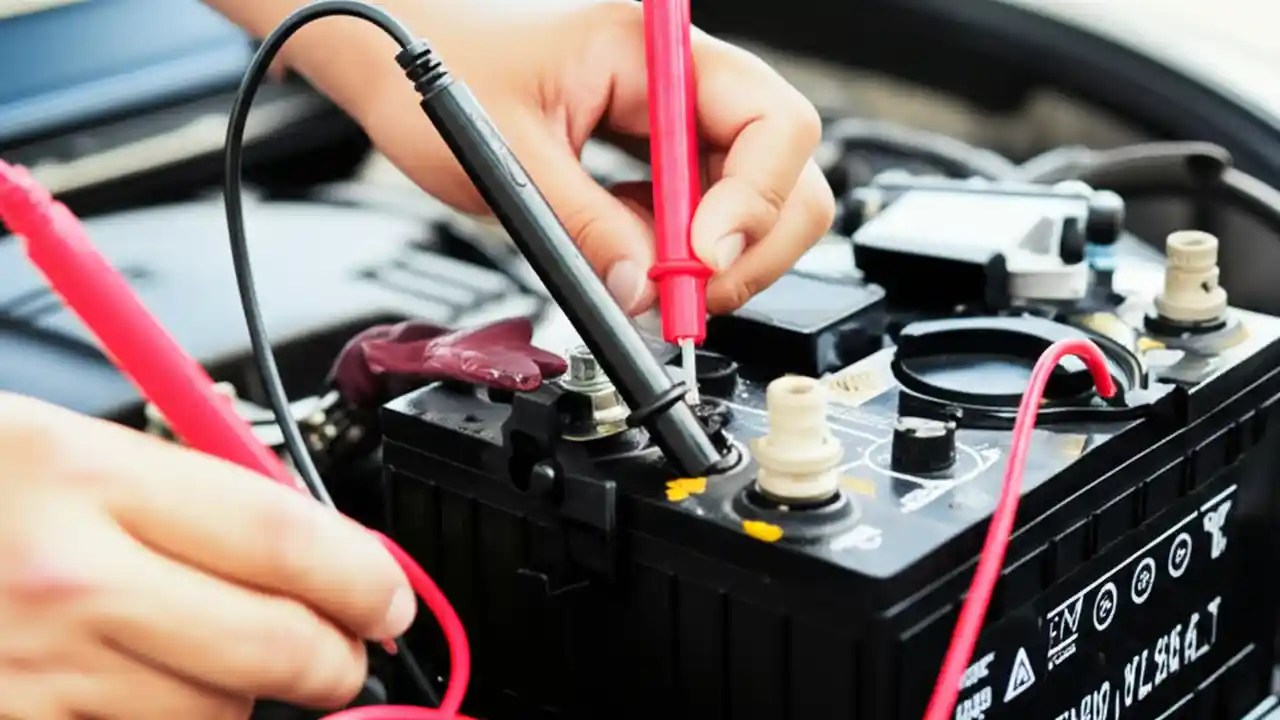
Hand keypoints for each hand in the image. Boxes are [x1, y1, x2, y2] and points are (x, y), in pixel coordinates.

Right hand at [0, 393, 415, 718]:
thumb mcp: (58, 444)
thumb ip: (188, 487)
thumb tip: (309, 535)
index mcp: (87, 476)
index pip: (285, 536)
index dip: (365, 575)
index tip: (389, 594)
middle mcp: (67, 582)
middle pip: (274, 646)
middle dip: (337, 659)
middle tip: (345, 650)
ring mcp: (34, 679)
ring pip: (215, 719)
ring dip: (239, 700)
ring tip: (208, 661)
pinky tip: (140, 697)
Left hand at [263, 0, 833, 315]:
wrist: (406, 58)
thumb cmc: (445, 69)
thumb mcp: (505, 157)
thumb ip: (581, 226)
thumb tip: (638, 291)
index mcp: (658, 52)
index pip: (770, 124)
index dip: (751, 204)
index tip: (700, 262)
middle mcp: (684, 83)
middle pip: (783, 172)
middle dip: (747, 247)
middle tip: (683, 296)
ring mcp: (676, 125)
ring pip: (752, 205)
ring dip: (710, 263)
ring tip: (640, 279)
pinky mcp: (659, 163)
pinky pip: (700, 220)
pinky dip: (676, 257)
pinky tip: (630, 258)